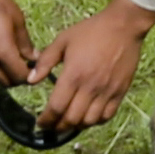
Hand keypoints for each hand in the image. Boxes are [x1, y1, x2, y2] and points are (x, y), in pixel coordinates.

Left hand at [35, 0, 154, 132]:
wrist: (123, 26)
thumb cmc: (91, 31)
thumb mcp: (63, 40)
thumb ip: (45, 61)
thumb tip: (31, 80)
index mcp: (73, 75)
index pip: (56, 107)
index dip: (46, 120)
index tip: (40, 123)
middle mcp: (90, 88)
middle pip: (72, 119)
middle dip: (58, 127)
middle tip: (52, 126)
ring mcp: (106, 92)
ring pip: (89, 122)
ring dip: (76, 126)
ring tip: (69, 123)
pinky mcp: (120, 92)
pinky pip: (106, 116)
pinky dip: (95, 122)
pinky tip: (88, 117)